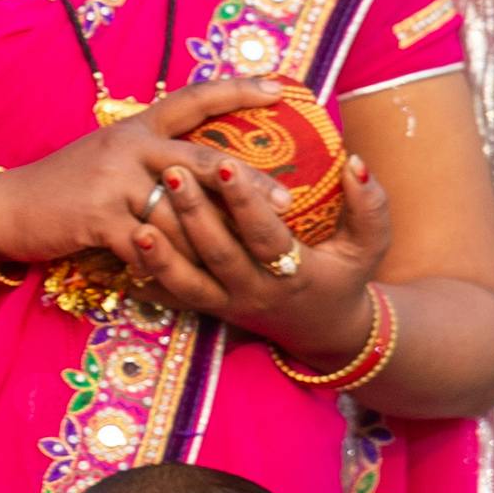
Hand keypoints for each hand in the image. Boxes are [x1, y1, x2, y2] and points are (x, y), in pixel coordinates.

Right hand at [0, 87, 323, 303]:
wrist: (10, 206)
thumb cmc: (67, 185)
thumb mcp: (110, 155)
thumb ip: (153, 156)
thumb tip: (204, 166)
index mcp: (136, 126)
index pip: (193, 98)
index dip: (237, 90)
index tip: (281, 88)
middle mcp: (128, 147)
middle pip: (199, 160)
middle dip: (246, 182)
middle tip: (287, 200)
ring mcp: (112, 181)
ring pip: (179, 211)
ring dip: (216, 236)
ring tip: (252, 254)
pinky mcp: (98, 217)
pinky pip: (148, 245)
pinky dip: (170, 263)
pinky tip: (192, 279)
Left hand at [127, 133, 391, 356]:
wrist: (322, 332)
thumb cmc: (345, 278)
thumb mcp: (369, 247)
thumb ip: (370, 205)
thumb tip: (355, 160)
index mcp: (294, 273)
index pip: (267, 236)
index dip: (248, 204)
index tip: (230, 165)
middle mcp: (255, 292)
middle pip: (217, 255)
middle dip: (194, 214)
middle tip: (171, 171)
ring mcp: (226, 305)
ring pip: (187, 282)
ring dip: (161, 252)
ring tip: (137, 217)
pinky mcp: (206, 310)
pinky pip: (171, 297)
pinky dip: (147, 277)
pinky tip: (123, 249)